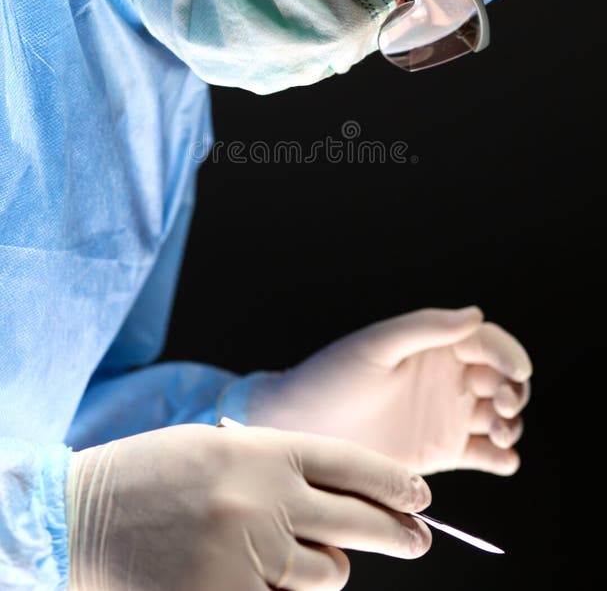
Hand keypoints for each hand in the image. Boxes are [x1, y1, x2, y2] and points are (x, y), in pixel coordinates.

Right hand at [66, 423, 431, 590]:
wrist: (82, 519)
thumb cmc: (154, 477)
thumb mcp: (222, 450)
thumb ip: (280, 470)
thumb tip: (337, 503)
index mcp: (264, 451)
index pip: (353, 464)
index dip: (395, 481)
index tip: (421, 495)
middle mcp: (268, 500)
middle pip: (359, 521)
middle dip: (398, 531)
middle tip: (418, 537)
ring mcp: (253, 556)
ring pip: (328, 573)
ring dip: (320, 567)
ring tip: (284, 554)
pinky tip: (251, 576)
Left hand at [246, 307, 531, 475]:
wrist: (301, 425)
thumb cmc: (331, 375)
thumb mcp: (376, 346)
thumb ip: (425, 329)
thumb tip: (475, 314)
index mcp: (434, 346)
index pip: (486, 343)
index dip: (508, 353)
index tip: (517, 370)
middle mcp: (446, 378)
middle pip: (501, 380)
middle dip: (514, 390)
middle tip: (502, 405)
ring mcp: (446, 415)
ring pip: (499, 417)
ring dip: (511, 424)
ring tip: (498, 434)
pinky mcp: (441, 452)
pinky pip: (484, 455)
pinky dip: (501, 459)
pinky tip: (501, 461)